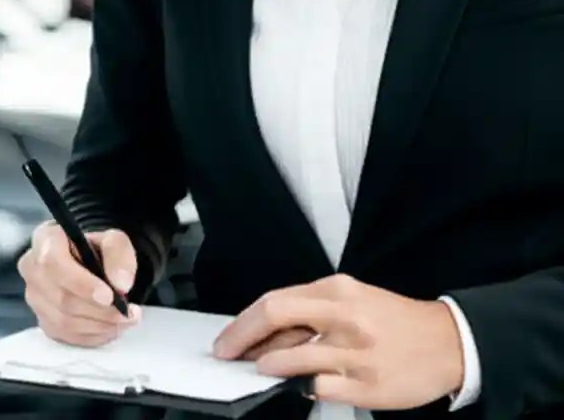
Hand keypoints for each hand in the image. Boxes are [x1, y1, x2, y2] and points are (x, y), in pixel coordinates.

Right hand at [17, 222, 141, 346]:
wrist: (88, 266)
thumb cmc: (95, 250)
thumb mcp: (113, 240)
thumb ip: (119, 253)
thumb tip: (121, 284)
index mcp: (45, 240)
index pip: (53, 264)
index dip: (81, 284)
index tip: (109, 296)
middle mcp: (32, 269)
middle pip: (61, 298)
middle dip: (100, 310)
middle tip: (128, 312)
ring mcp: (34, 298)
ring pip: (64, 321)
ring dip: (100, 325)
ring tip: (125, 319)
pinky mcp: (42, 320)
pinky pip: (67, 336)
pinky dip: (94, 336)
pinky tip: (111, 327)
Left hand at [213, 274, 464, 409]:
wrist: (450, 342)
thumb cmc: (396, 321)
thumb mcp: (353, 299)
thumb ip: (310, 310)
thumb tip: (264, 330)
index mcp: (338, 291)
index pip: (274, 301)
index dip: (242, 322)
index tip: (227, 337)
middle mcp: (345, 317)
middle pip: (274, 319)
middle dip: (240, 339)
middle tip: (228, 354)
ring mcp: (355, 352)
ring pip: (291, 358)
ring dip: (268, 366)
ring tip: (264, 369)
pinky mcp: (366, 384)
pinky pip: (317, 388)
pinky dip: (300, 387)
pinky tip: (299, 385)